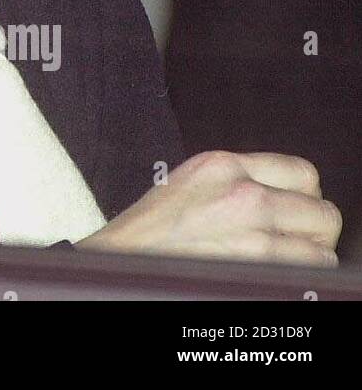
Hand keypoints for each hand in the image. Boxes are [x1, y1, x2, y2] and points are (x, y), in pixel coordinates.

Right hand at [75, 150, 342, 265]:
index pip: (303, 172)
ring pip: (322, 246)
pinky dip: (297, 279)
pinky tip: (270, 275)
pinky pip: (309, 273)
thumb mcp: (190, 184)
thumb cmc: (148, 232)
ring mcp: (252, 229)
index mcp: (222, 164)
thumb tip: (283, 196)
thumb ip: (236, 180)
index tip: (292, 211)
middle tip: (288, 241)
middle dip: (311, 229)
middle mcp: (242, 191)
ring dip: (306, 258)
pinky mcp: (256, 265)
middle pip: (322, 209)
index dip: (303, 197)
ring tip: (276, 262)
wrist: (121, 259)